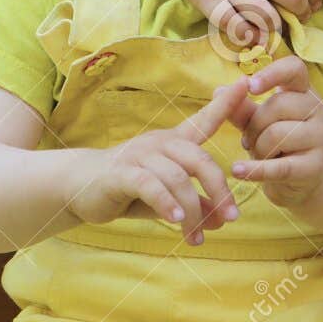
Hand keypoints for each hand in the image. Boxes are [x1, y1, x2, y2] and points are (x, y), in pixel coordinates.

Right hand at [65, 82, 247, 245]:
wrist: (78, 187)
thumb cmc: (127, 189)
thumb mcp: (167, 198)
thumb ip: (195, 205)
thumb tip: (222, 220)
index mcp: (173, 142)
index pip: (203, 119)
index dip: (225, 103)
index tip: (245, 84)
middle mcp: (159, 143)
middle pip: (200, 160)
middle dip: (220, 190)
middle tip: (232, 216)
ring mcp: (140, 156)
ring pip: (178, 180)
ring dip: (192, 212)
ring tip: (196, 237)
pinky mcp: (121, 173)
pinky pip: (151, 186)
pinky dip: (166, 204)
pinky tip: (176, 222)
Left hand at [226, 56, 322, 210]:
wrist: (304, 177)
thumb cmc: (279, 141)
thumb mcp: (259, 121)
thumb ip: (241, 108)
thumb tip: (219, 91)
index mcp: (303, 91)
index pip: (295, 68)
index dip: (272, 73)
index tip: (250, 85)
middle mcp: (317, 109)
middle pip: (277, 105)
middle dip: (254, 125)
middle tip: (249, 141)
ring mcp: (320, 137)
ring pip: (276, 134)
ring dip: (258, 148)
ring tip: (260, 155)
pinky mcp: (315, 166)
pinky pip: (280, 166)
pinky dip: (255, 170)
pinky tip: (237, 171)